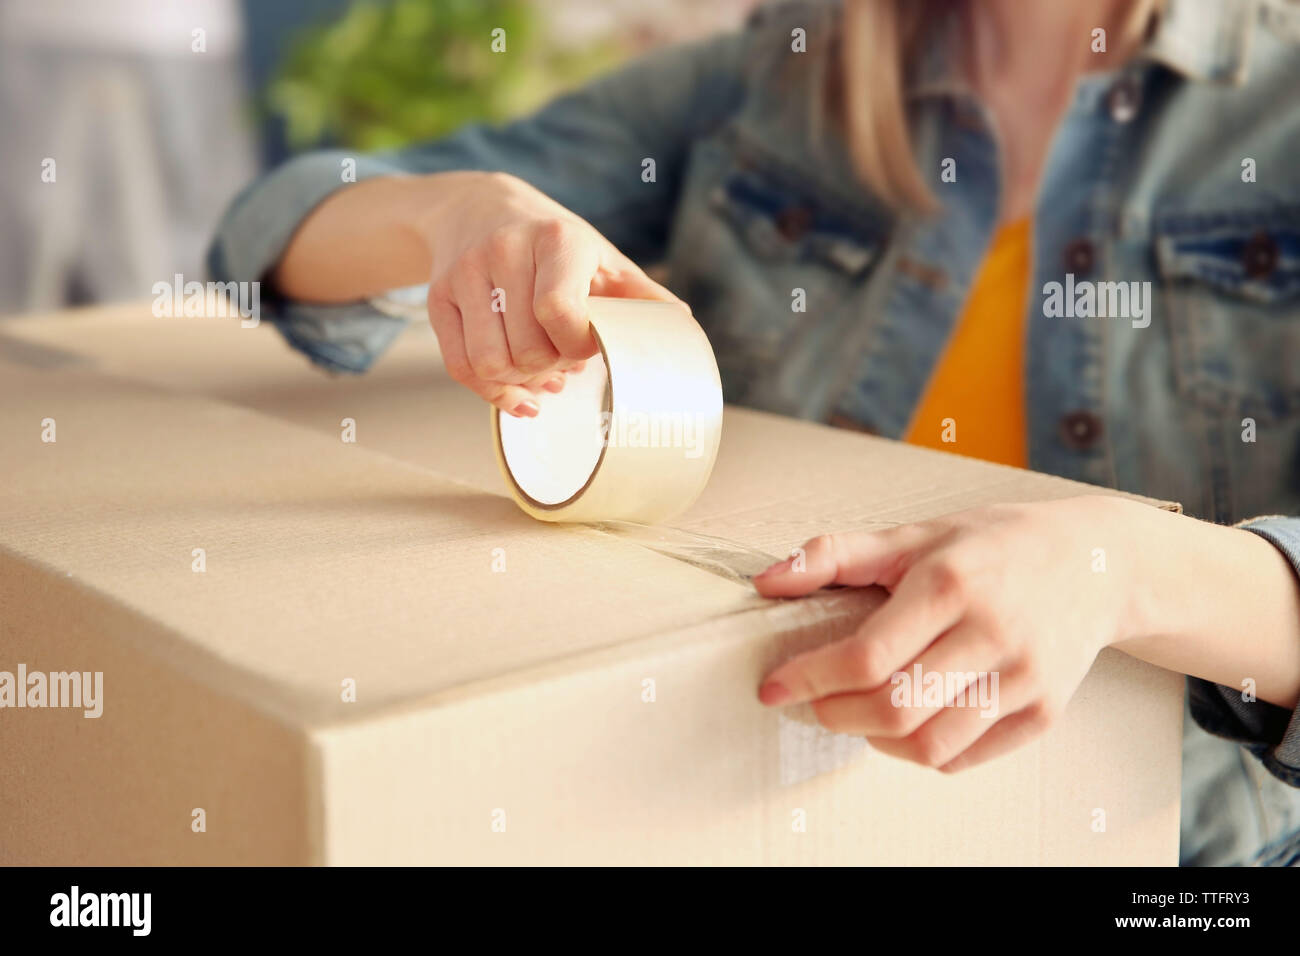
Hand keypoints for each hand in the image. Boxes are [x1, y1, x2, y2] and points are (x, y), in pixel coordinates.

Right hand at [420, 172, 681, 416]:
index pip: (558, 311)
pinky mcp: (438, 297)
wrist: (476, 207)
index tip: (588, 347)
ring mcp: (465, 275)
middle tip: (564, 360)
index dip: (576, 346)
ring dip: (520, 383)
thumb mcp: (599, 256)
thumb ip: (639, 295)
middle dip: (551, 367)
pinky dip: (490, 391)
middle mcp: (504, 251)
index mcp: (555, 239)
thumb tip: (682, 326)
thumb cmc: (551, 240)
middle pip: (526, 348)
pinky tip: (516, 392)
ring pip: (490, 362)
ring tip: (542, 375)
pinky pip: (460, 366)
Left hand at [752, 496, 1167, 772]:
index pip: (866, 657)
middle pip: (894, 709)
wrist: (1095, 563)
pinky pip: (967, 757)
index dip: (810, 679)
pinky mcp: (1046, 712)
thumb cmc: (992, 546)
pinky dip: (923, 752)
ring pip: (930, 746)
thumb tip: (765, 581)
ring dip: (876, 740)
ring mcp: (1024, 679)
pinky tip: (907, 724)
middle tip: (814, 703)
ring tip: (859, 713)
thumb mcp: (913, 535)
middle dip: (836, 715)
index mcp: (950, 584)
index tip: (775, 686)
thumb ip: (834, 555)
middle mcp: (992, 633)